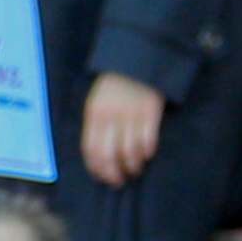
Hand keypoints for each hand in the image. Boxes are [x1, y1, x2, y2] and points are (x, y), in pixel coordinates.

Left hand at [81, 72, 165, 187]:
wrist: (137, 59)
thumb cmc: (115, 84)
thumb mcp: (97, 101)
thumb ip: (97, 124)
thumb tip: (98, 153)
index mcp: (94, 115)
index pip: (91, 150)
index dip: (97, 168)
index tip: (104, 178)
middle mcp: (110, 117)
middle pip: (109, 155)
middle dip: (114, 173)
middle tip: (120, 180)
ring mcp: (131, 114)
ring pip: (129, 151)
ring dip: (132, 165)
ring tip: (135, 169)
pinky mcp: (150, 111)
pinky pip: (148, 139)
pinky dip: (147, 151)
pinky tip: (148, 154)